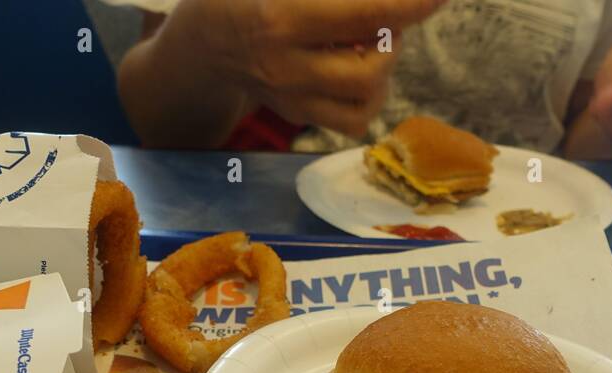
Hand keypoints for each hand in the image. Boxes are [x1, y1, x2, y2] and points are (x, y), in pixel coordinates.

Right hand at [156, 0, 444, 138]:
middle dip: (394, 38)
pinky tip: (361, 68)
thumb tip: (384, 0)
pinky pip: (351, 121)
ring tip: (374, 41)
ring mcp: (292, 98)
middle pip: (370, 69)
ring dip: (384, 70)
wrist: (203, 39)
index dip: (408, 4)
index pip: (362, 14)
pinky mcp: (297, 114)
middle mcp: (287, 68)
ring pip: (365, 102)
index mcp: (280, 21)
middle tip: (387, 17)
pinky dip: (369, 97)